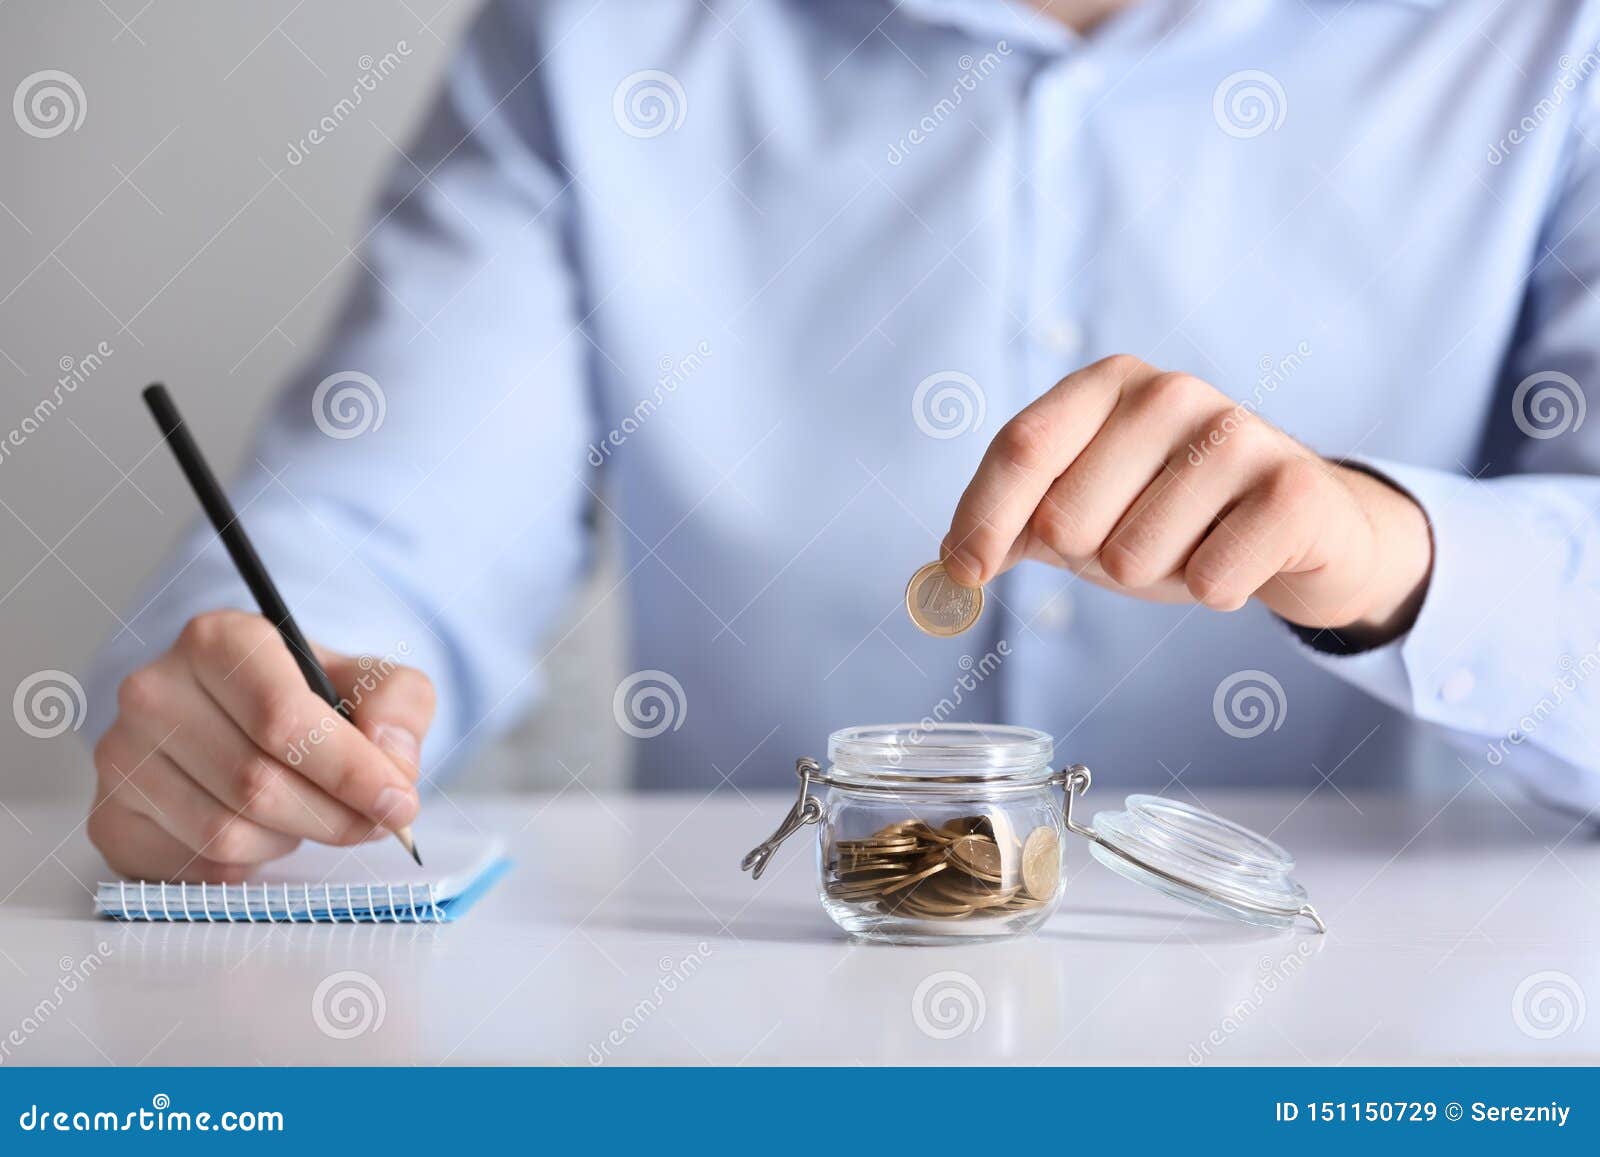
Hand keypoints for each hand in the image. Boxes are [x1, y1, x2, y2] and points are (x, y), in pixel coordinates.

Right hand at [89, 609, 435, 881]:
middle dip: (334, 816)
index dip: (350, 771)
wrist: (242, 717)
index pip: (283, 719)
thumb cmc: (310, 697)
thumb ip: (399, 705)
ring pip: (226, 832)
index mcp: (219, 639)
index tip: (399, 803)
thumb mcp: (371, 679)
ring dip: (292, 837)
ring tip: (310, 811)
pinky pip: (196, 864)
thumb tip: (390, 759)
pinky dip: (251, 860)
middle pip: (257, 783)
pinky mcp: (110, 817)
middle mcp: (154, 691)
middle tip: (374, 821)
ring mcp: (122, 756)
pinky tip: (265, 828)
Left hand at [941, 355, 1431, 640]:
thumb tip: (948, 565)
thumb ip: (1012, 525)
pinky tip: (1240, 560)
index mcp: (1107, 386)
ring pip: (1132, 558)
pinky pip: (1208, 579)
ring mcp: (1236, 432)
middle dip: (1094, 558)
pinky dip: (1213, 591)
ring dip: (1158, 576)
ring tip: (1195, 544)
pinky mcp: (1293, 487)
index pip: (1020, 447)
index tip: (964, 573)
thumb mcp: (1083, 512)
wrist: (1300, 526)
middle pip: (1067, 518)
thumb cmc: (1174, 513)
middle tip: (1144, 539)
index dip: (981, 519)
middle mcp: (1170, 393)